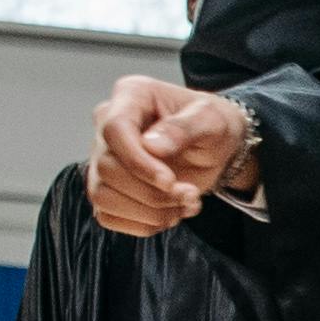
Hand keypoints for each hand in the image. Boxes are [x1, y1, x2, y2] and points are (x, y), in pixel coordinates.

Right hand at [92, 77, 251, 235]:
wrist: (217, 149)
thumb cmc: (213, 125)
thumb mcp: (211, 120)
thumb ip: (184, 128)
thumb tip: (152, 146)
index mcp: (131, 96)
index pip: (115, 130)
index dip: (138, 162)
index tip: (169, 180)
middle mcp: (108, 125)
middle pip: (107, 168)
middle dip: (151, 192)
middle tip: (190, 194)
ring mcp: (102, 159)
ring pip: (102, 196)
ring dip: (150, 212)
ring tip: (185, 204)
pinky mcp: (107, 187)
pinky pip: (108, 216)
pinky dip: (144, 224)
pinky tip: (170, 213)